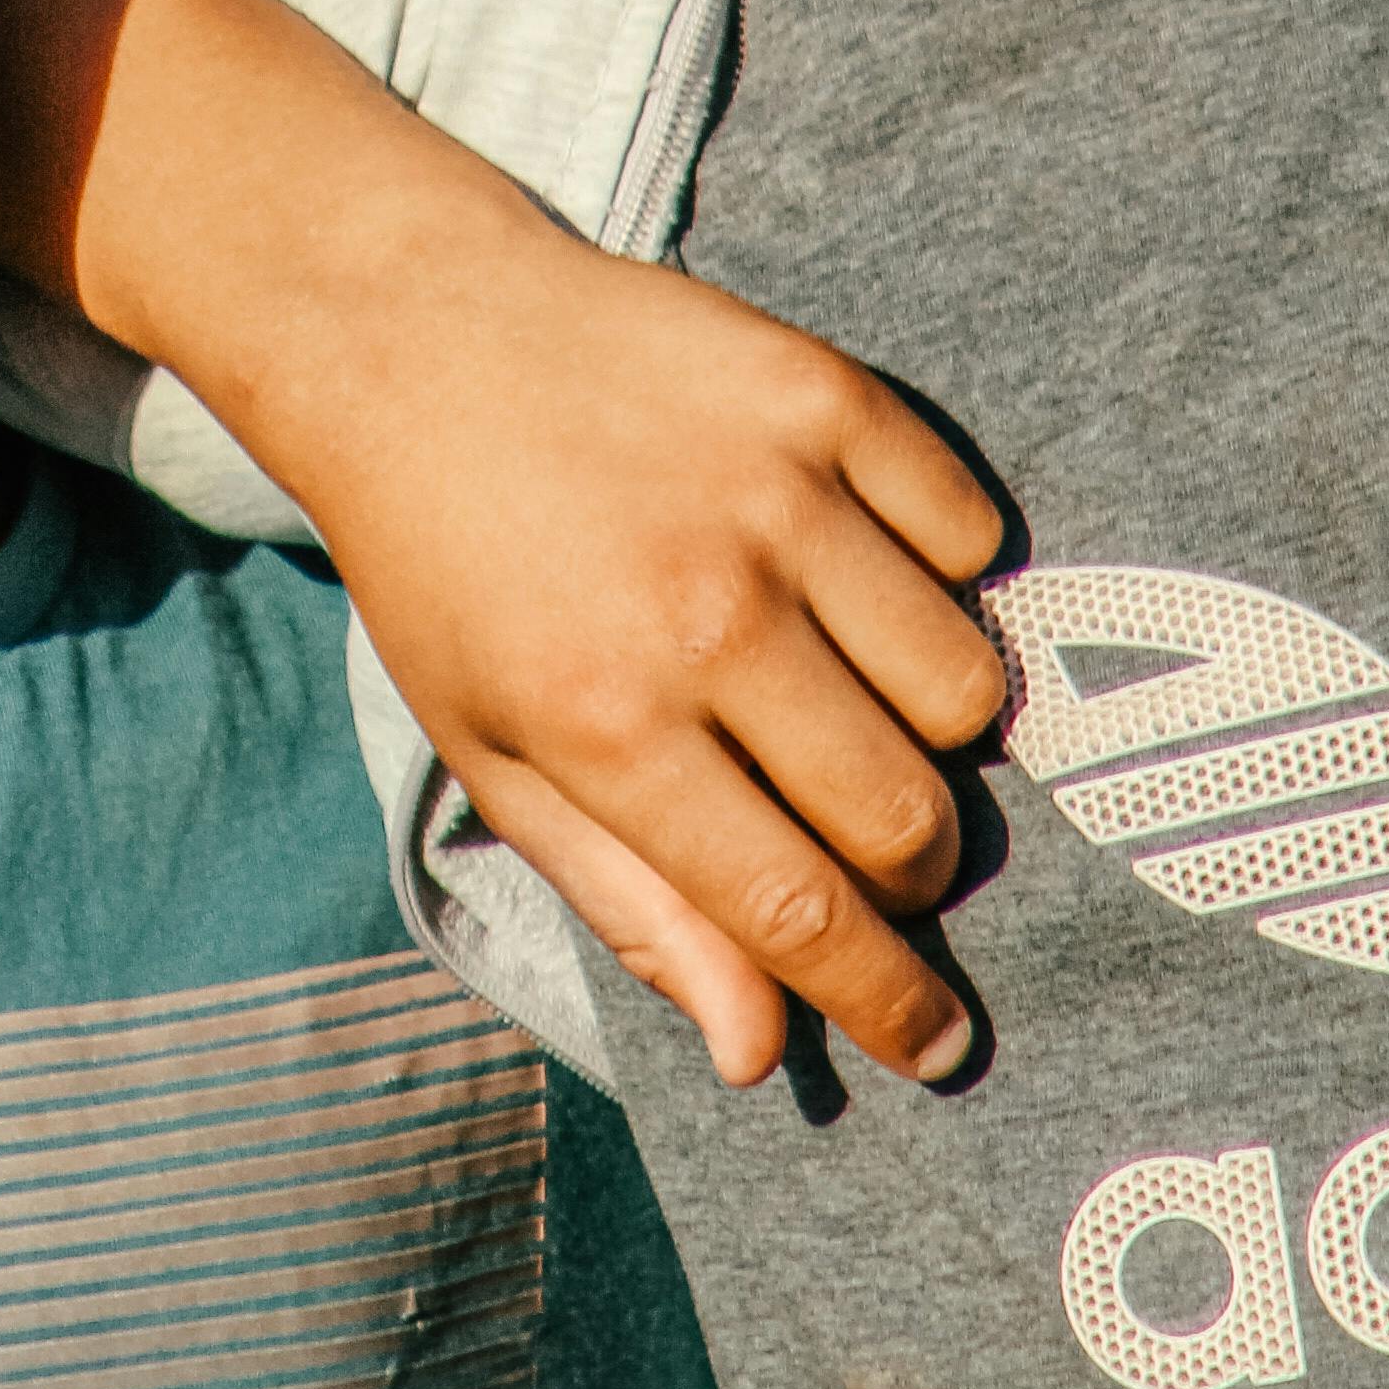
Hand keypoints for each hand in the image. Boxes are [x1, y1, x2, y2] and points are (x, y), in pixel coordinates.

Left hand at [0, 0, 1003, 1088]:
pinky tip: (860, 572)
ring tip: (855, 695)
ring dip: (933, 727)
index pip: (800, 912)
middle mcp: (702, 614)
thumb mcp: (495, 755)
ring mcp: (775, 495)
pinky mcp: (825, 395)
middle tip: (871, 844)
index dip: (889, 1001)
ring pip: (965, 686)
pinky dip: (943, 577)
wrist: (417, 336)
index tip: (939, 1043)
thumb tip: (764, 1053)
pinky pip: (971, 537)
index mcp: (606, 724)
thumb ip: (636, 907)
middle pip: (905, 814)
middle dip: (912, 869)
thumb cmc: (447, 569)